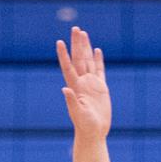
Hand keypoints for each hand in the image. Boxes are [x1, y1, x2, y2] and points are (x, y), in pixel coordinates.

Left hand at [57, 25, 109, 140]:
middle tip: (75, 29)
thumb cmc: (85, 125)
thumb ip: (72, 101)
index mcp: (75, 86)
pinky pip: (99, 70)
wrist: (94, 132)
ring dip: (85, 47)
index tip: (59, 42)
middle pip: (79, 58)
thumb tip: (65, 89)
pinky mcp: (101, 87)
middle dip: (77, 44)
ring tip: (83, 33)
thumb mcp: (78, 113)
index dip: (64, 54)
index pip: (68, 66)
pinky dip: (98, 60)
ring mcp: (91, 84)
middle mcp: (82, 82)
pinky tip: (96, 50)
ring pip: (88, 61)